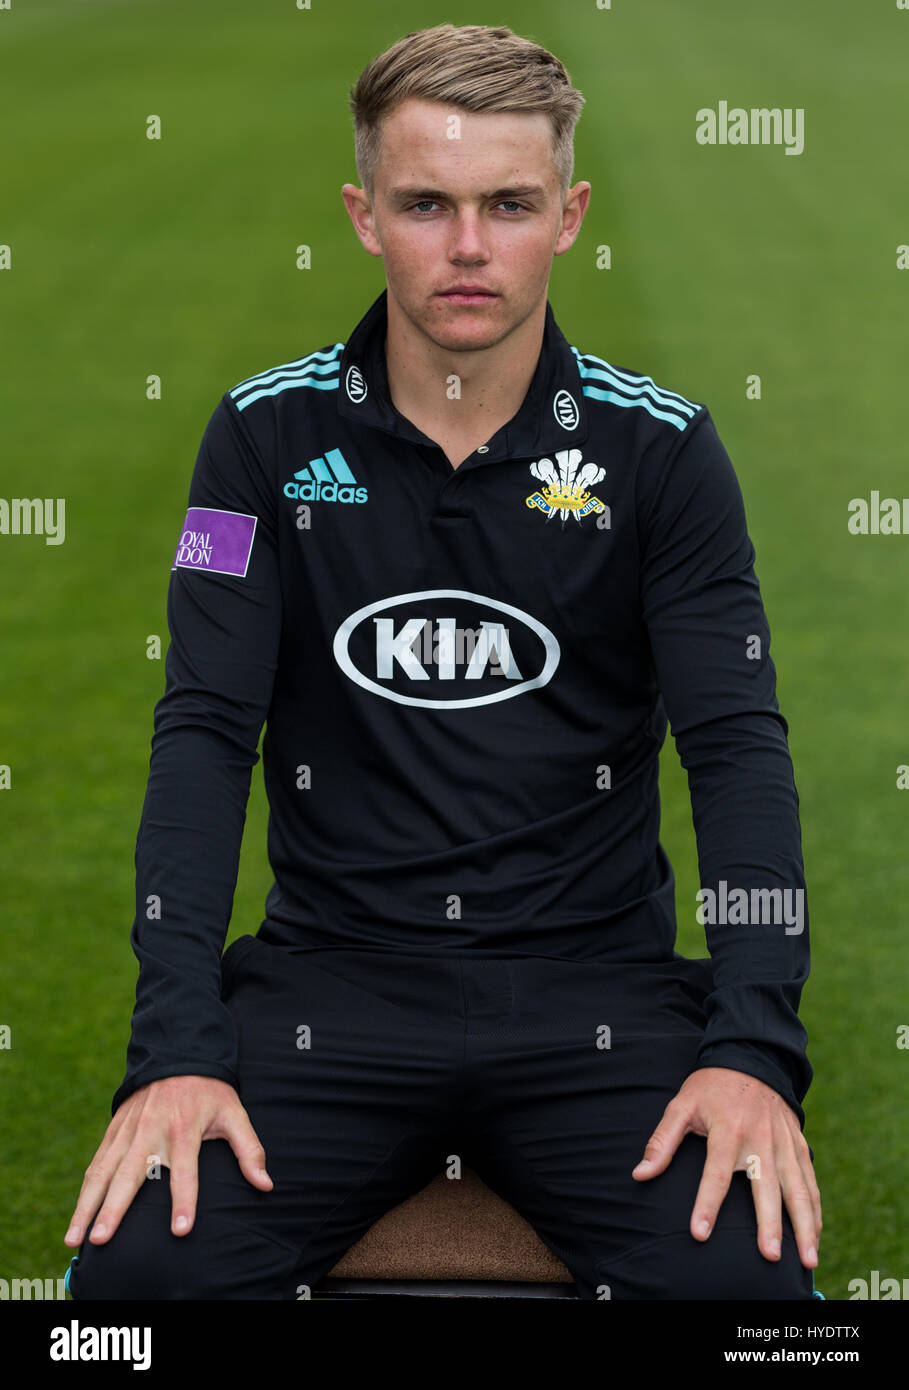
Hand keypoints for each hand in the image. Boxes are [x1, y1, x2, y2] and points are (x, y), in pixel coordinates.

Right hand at [64, 1075, 271, 1246]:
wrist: (177, 1054)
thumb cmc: (209, 1091)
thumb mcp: (234, 1113)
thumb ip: (249, 1149)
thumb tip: (266, 1184)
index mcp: (185, 1128)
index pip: (186, 1170)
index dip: (185, 1200)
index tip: (181, 1230)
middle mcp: (151, 1130)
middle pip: (131, 1174)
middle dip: (114, 1209)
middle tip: (101, 1239)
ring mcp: (128, 1131)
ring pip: (103, 1172)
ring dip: (87, 1205)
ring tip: (76, 1238)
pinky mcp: (114, 1130)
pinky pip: (97, 1163)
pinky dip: (86, 1190)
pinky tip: (78, 1214)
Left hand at [631, 1066, 820, 1267]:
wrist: (752, 1060)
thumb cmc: (711, 1088)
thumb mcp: (681, 1105)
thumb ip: (662, 1141)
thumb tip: (639, 1174)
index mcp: (727, 1128)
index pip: (716, 1172)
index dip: (707, 1203)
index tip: (699, 1233)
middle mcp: (760, 1138)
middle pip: (765, 1186)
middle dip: (769, 1223)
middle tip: (769, 1256)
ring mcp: (784, 1143)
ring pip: (798, 1189)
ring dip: (804, 1225)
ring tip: (808, 1260)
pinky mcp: (799, 1146)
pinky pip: (811, 1183)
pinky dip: (816, 1212)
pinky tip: (815, 1239)